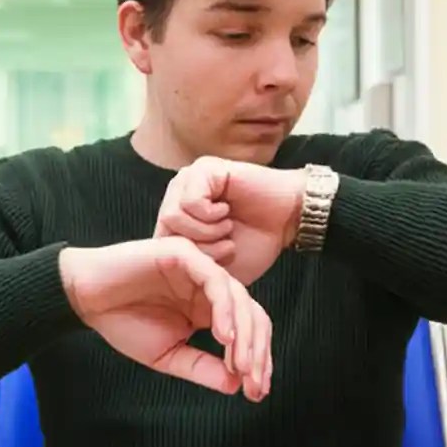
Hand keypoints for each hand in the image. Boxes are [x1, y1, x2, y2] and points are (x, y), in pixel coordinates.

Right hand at [59, 237, 271, 401]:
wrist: (87, 298)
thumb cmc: (123, 323)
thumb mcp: (167, 355)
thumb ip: (201, 367)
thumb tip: (236, 386)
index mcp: (209, 309)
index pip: (248, 330)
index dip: (258, 360)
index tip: (257, 392)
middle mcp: (210, 288)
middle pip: (253, 315)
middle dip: (257, 351)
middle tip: (254, 382)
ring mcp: (200, 268)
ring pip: (241, 297)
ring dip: (244, 333)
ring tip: (239, 364)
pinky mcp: (185, 255)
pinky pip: (215, 280)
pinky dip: (224, 308)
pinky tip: (222, 336)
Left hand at [154, 156, 306, 285]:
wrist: (287, 220)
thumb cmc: (254, 242)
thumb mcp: (216, 266)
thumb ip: (187, 267)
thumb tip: (161, 277)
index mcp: (176, 217)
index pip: (158, 244)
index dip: (188, 261)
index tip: (217, 263)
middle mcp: (177, 195)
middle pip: (163, 232)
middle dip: (198, 249)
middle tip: (225, 246)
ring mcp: (188, 180)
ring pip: (172, 217)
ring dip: (205, 233)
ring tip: (227, 229)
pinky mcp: (202, 169)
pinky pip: (190, 202)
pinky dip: (211, 216)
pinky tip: (227, 211)